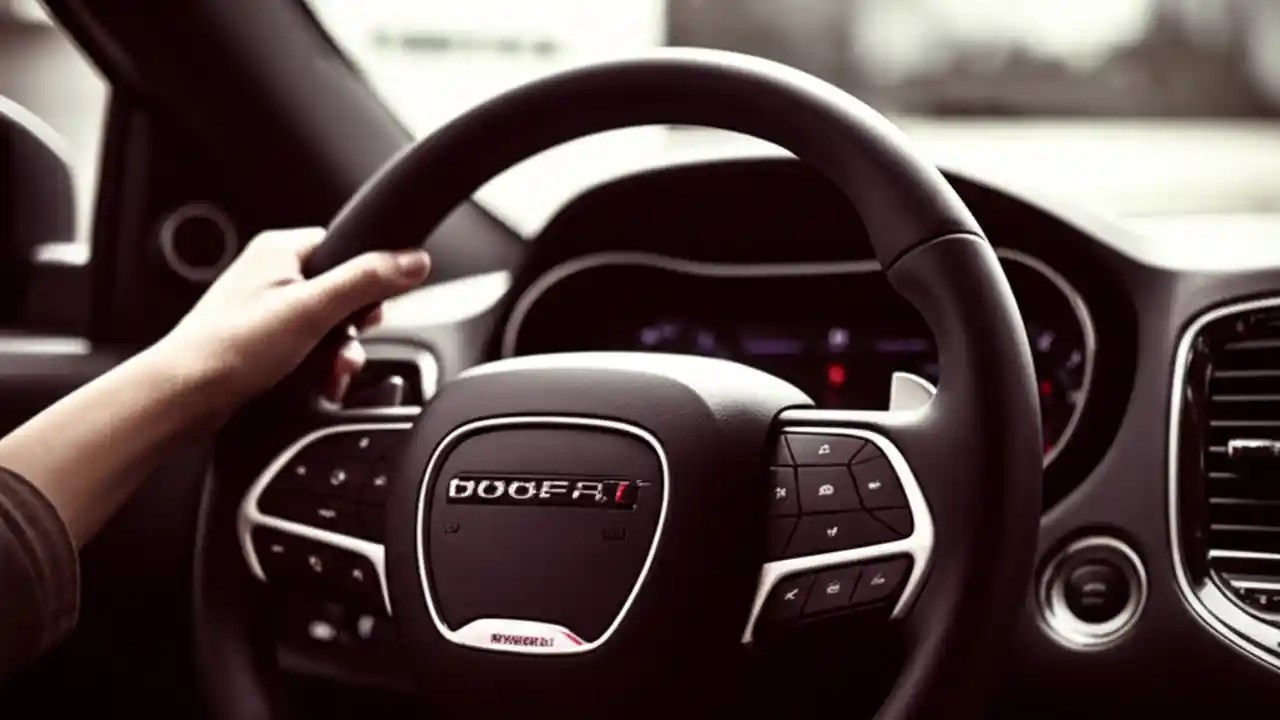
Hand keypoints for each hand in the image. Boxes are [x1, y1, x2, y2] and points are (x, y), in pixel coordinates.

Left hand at [158, 227, 430, 414]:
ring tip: (330, 372)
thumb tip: (414, 260)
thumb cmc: (232, 346)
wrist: (184, 395)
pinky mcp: (260, 342)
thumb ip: (367, 281)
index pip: (346, 247)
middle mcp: (271, 274)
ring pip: (326, 325)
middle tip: (345, 346)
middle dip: (353, 328)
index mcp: (280, 250)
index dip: (367, 280)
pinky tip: (318, 382)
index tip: (370, 310)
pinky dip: (318, 367)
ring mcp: (264, 309)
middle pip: (341, 291)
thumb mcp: (314, 309)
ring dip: (338, 352)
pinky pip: (307, 347)